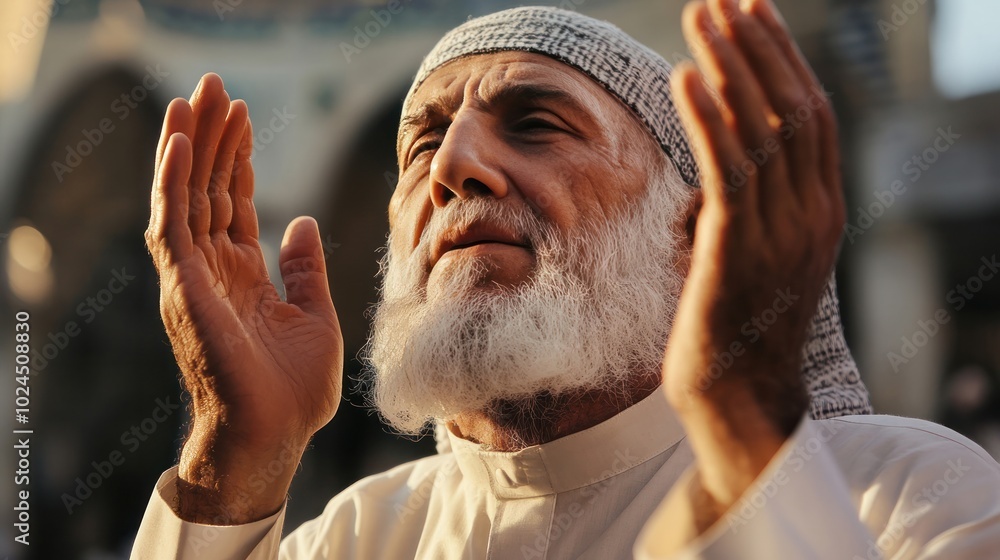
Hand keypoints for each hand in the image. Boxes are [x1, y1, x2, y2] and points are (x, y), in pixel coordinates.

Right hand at [145, 73, 342, 522]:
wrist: (275, 436)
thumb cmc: (295, 391)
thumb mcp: (315, 316)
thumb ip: (304, 269)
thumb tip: (300, 222)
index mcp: (243, 275)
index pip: (233, 204)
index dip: (238, 160)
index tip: (244, 118)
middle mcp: (212, 271)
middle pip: (207, 190)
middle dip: (213, 138)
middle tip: (216, 87)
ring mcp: (194, 278)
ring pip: (185, 196)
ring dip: (191, 145)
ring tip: (197, 96)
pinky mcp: (183, 288)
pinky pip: (174, 224)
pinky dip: (174, 181)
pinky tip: (184, 140)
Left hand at [661, 0, 843, 518]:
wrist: (738, 401)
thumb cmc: (735, 327)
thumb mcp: (752, 256)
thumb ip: (747, 209)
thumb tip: (719, 170)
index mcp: (819, 212)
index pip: (810, 117)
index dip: (782, 61)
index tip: (754, 15)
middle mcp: (810, 216)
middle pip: (792, 110)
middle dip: (758, 49)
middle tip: (726, 0)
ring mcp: (779, 234)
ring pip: (761, 131)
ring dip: (730, 68)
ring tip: (702, 17)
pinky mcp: (737, 253)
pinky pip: (726, 172)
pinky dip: (708, 119)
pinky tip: (686, 79)